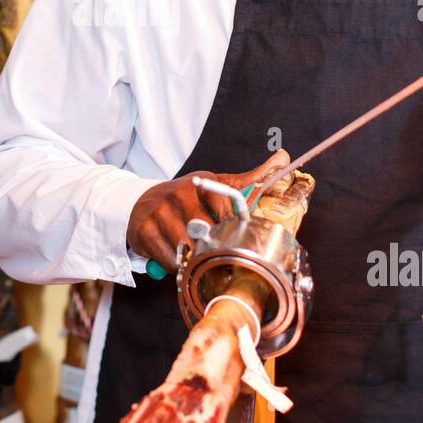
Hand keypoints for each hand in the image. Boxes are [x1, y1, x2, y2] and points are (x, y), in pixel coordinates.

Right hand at [126, 150, 289, 272]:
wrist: (140, 202)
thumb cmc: (185, 197)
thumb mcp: (215, 184)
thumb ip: (249, 179)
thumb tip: (283, 157)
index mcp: (200, 183)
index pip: (227, 208)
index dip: (234, 228)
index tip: (236, 237)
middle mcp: (178, 194)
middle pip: (209, 231)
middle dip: (216, 246)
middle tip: (219, 253)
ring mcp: (159, 212)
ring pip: (189, 247)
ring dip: (195, 258)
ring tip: (196, 255)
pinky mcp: (144, 230)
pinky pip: (170, 258)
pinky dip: (176, 264)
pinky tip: (178, 257)